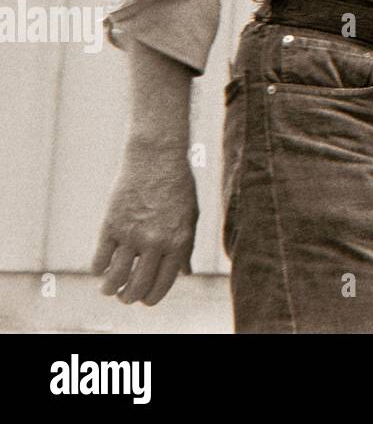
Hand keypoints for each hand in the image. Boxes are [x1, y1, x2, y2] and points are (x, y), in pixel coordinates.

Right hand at [92, 141, 198, 305]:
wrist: (157, 157)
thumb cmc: (177, 186)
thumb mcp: (190, 216)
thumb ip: (186, 247)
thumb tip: (185, 273)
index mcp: (178, 241)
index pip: (162, 285)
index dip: (151, 298)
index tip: (144, 299)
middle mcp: (155, 242)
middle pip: (136, 287)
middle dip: (129, 297)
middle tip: (125, 296)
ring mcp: (132, 234)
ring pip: (114, 280)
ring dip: (109, 289)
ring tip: (109, 288)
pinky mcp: (110, 225)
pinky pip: (99, 260)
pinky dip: (98, 270)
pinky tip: (101, 268)